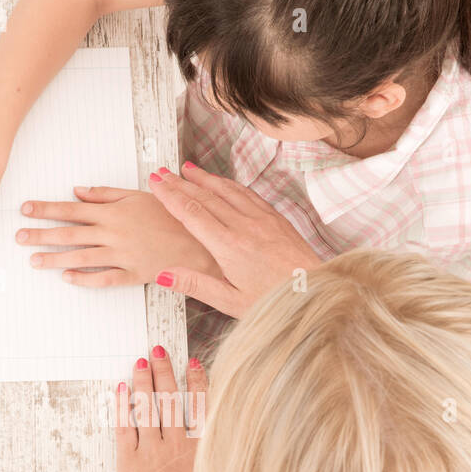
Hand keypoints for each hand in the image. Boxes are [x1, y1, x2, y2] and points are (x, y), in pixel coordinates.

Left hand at [15, 186, 222, 286]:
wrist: (201, 239)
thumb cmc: (173, 215)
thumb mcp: (139, 195)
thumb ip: (107, 194)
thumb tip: (78, 190)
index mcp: (113, 212)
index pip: (71, 209)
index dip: (46, 209)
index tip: (26, 209)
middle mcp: (113, 233)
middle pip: (70, 234)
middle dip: (41, 234)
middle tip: (19, 236)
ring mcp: (122, 255)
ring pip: (81, 257)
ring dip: (55, 259)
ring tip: (34, 260)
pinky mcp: (133, 274)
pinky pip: (104, 278)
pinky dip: (84, 280)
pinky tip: (67, 279)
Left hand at [116, 346, 207, 471]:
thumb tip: (246, 460)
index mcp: (202, 453)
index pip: (202, 408)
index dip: (198, 382)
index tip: (194, 363)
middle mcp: (177, 446)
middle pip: (171, 399)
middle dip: (165, 371)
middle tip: (159, 350)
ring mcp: (151, 451)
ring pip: (148, 407)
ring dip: (143, 381)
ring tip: (140, 361)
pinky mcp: (128, 461)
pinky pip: (125, 426)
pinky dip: (122, 406)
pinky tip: (120, 389)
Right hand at [148, 162, 322, 316]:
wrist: (315, 291)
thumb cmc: (276, 301)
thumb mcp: (230, 301)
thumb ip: (196, 285)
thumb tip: (165, 274)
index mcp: (229, 246)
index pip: (191, 213)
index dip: (170, 196)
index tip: (156, 184)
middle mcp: (244, 226)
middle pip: (204, 196)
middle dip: (180, 183)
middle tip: (162, 173)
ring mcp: (261, 218)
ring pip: (226, 190)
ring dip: (203, 178)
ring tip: (187, 170)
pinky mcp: (275, 218)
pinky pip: (247, 193)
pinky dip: (229, 184)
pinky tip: (222, 182)